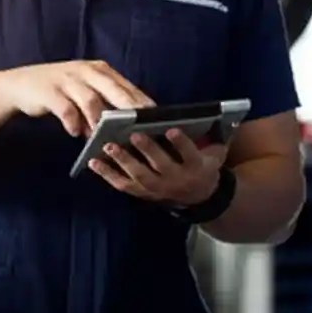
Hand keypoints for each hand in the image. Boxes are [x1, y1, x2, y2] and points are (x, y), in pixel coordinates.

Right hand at [3, 60, 153, 136]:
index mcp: (99, 70)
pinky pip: (65, 108)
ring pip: (90, 100)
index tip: (158, 119)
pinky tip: (76, 133)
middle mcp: (86, 71)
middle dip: (129, 109)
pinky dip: (72, 122)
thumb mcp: (84, 92)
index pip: (126, 86)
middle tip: (141, 127)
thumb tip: (128, 128)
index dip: (142, 102)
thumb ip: (105, 105)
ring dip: (99, 120)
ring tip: (105, 136)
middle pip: (113, 90)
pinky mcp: (50, 91)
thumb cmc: (59, 91)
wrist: (19, 85)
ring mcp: (67, 80)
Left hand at [89, 129, 228, 206]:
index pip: (190, 155)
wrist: (200, 197)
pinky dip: (107, 175)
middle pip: (161, 166)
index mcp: (196, 167)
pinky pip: (124, 185)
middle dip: (148, 150)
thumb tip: (217, 115)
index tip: (171, 130)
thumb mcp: (216, 153)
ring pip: (139, 176)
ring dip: (123, 161)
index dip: (181, 144)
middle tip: (134, 135)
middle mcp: (176, 180)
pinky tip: (94, 162)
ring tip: (108, 146)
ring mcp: (158, 189)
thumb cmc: (205, 165)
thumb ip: (214, 136)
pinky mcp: (143, 193)